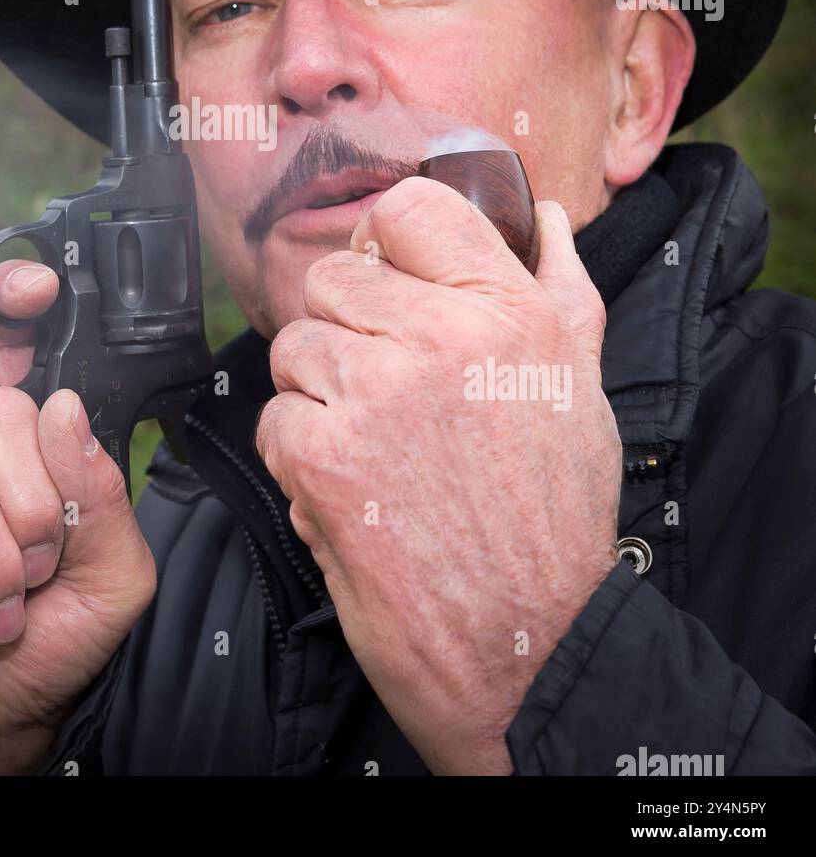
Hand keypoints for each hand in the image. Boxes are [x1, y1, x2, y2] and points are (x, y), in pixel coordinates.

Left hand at [255, 176, 621, 774]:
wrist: (531, 648)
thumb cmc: (554, 520)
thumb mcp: (581, 386)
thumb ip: (559, 286)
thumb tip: (543, 217)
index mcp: (508, 307)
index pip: (407, 208)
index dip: (388, 245)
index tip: (393, 284)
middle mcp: (442, 336)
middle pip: (334, 277)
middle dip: (348, 330)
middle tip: (392, 393)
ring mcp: (376, 393)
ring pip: (295, 346)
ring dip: (321, 397)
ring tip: (379, 449)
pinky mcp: (322, 455)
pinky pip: (275, 418)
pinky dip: (301, 458)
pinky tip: (354, 491)